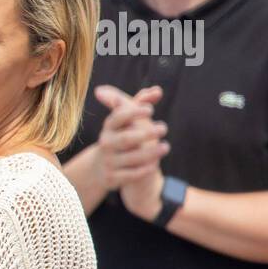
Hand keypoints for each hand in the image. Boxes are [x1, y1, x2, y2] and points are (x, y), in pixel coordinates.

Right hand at [93, 84, 168, 220]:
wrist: (101, 170)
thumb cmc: (120, 139)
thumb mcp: (125, 122)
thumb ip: (140, 103)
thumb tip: (157, 90)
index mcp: (109, 127)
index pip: (117, 117)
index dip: (133, 112)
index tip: (150, 110)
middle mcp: (106, 144)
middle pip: (126, 139)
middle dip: (146, 133)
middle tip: (163, 128)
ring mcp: (109, 162)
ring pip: (131, 158)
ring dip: (150, 152)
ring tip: (165, 147)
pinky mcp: (112, 178)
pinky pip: (131, 175)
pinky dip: (144, 169)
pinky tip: (154, 164)